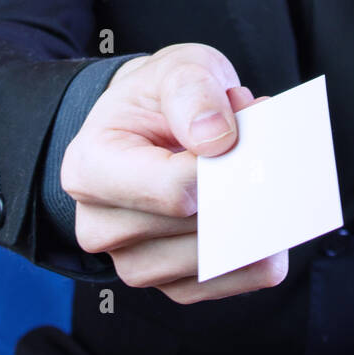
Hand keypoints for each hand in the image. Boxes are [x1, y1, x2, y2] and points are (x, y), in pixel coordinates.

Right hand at [59, 43, 285, 301]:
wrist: (148, 130)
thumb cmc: (157, 101)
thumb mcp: (174, 68)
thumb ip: (193, 90)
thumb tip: (217, 139)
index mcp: (90, 170)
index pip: (173, 189)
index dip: (223, 163)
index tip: (242, 128)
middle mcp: (102, 228)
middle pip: (201, 227)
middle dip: (243, 181)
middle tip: (252, 138)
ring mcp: (136, 265)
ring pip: (224, 257)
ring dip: (255, 211)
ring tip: (244, 166)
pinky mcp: (174, 286)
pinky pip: (242, 278)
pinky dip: (263, 243)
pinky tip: (257, 206)